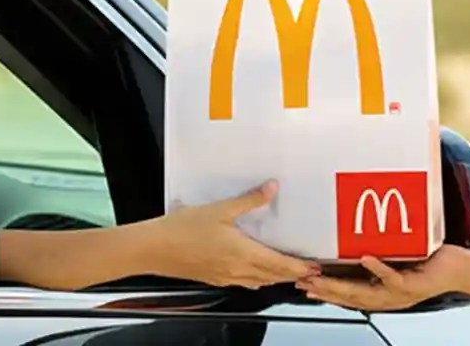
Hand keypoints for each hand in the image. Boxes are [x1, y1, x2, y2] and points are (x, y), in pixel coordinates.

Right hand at [144, 180, 320, 288]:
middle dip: (292, 274)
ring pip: (259, 281)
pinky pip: (244, 282)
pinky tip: (255, 272)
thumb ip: (248, 200)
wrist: (154, 249)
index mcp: (243, 254)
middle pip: (273, 276)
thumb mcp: (219, 209)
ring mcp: (226, 277)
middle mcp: (238, 270)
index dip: (300, 267)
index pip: (280, 265)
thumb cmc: (182, 230)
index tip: (315, 268)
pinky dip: (258, 278)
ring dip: (276, 277)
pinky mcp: (215, 278)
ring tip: (286, 271)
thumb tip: (271, 189)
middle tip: (307, 270)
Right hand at [295, 245, 469, 310]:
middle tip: (302, 283)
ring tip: (320, 277)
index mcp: (382, 294)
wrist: (462, 271)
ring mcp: (399, 292)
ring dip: (340, 285)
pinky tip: (365, 259)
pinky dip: (377, 268)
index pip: (347, 296)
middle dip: (323, 291)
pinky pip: (392, 277)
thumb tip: (357, 244)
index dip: (324, 293)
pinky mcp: (413, 284)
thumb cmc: (431, 264)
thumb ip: (379, 259)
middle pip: (349, 298)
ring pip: (364, 293)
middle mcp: (388, 297)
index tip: (303, 285)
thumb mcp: (399, 263)